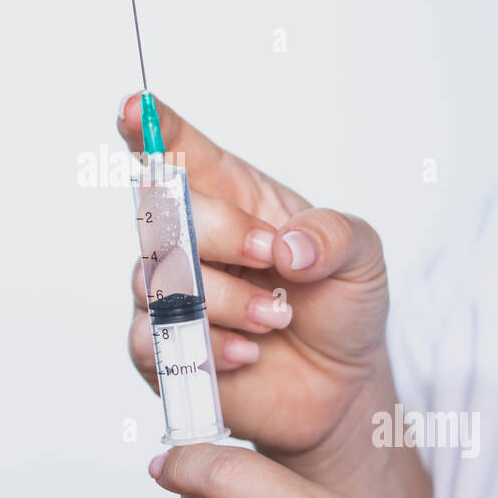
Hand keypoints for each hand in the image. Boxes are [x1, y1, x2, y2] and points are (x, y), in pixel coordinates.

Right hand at [118, 93, 389, 460]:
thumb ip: (334, 235)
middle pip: (162, 213)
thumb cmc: (340, 308)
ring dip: (224, 299)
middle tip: (272, 256)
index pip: (180, 154)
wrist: (340, 388)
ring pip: (159, 280)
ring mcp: (172, 296)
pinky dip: (208, 346)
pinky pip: (153, 340)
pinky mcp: (163, 351)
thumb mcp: (363, 259)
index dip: (151, 128)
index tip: (134, 109)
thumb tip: (288, 245)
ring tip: (275, 319)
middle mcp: (192, 241)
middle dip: (219, 232)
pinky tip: (247, 354)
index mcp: (232, 198)